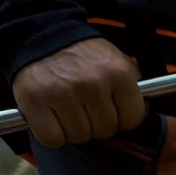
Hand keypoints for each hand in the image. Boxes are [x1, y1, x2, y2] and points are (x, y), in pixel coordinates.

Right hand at [11, 38, 144, 148]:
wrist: (42, 35)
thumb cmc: (83, 55)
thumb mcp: (116, 61)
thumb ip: (132, 88)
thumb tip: (140, 117)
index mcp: (118, 72)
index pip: (133, 120)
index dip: (122, 119)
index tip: (112, 111)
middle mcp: (93, 83)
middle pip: (105, 131)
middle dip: (97, 124)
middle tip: (85, 106)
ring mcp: (63, 93)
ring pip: (80, 137)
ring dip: (74, 129)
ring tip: (68, 108)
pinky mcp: (36, 102)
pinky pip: (53, 139)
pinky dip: (52, 134)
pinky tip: (52, 116)